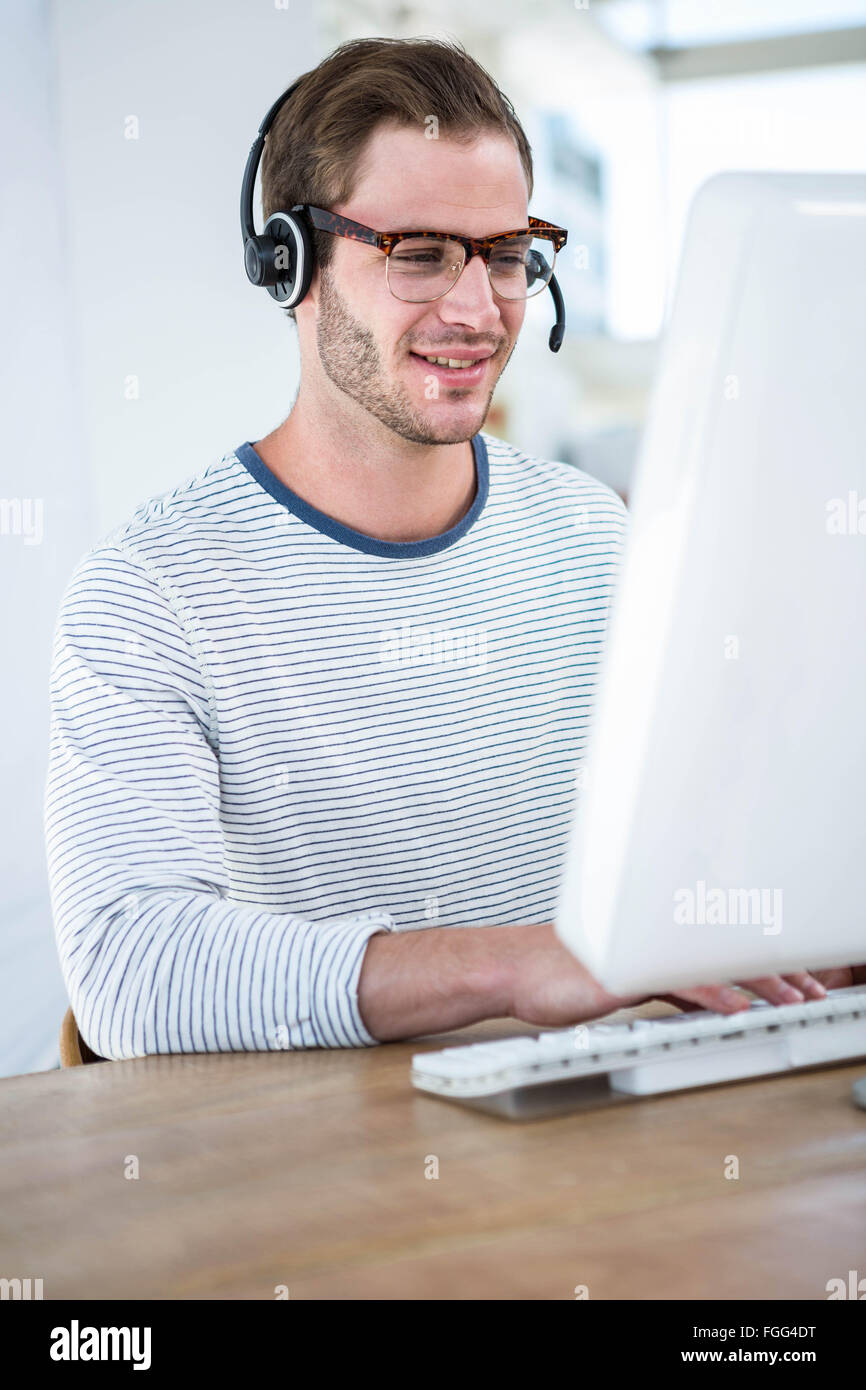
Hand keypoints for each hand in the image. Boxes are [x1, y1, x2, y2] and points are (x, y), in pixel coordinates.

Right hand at [503, 924, 801, 1027]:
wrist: (508, 971)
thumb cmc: (553, 975)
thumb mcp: (620, 977)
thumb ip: (662, 981)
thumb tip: (705, 996)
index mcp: (651, 933)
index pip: (719, 942)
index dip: (762, 958)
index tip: (797, 976)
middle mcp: (648, 935)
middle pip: (725, 946)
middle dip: (776, 967)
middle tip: (812, 987)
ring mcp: (637, 950)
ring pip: (711, 961)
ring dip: (758, 981)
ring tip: (793, 997)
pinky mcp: (623, 971)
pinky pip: (677, 982)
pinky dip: (714, 994)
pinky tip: (737, 1006)